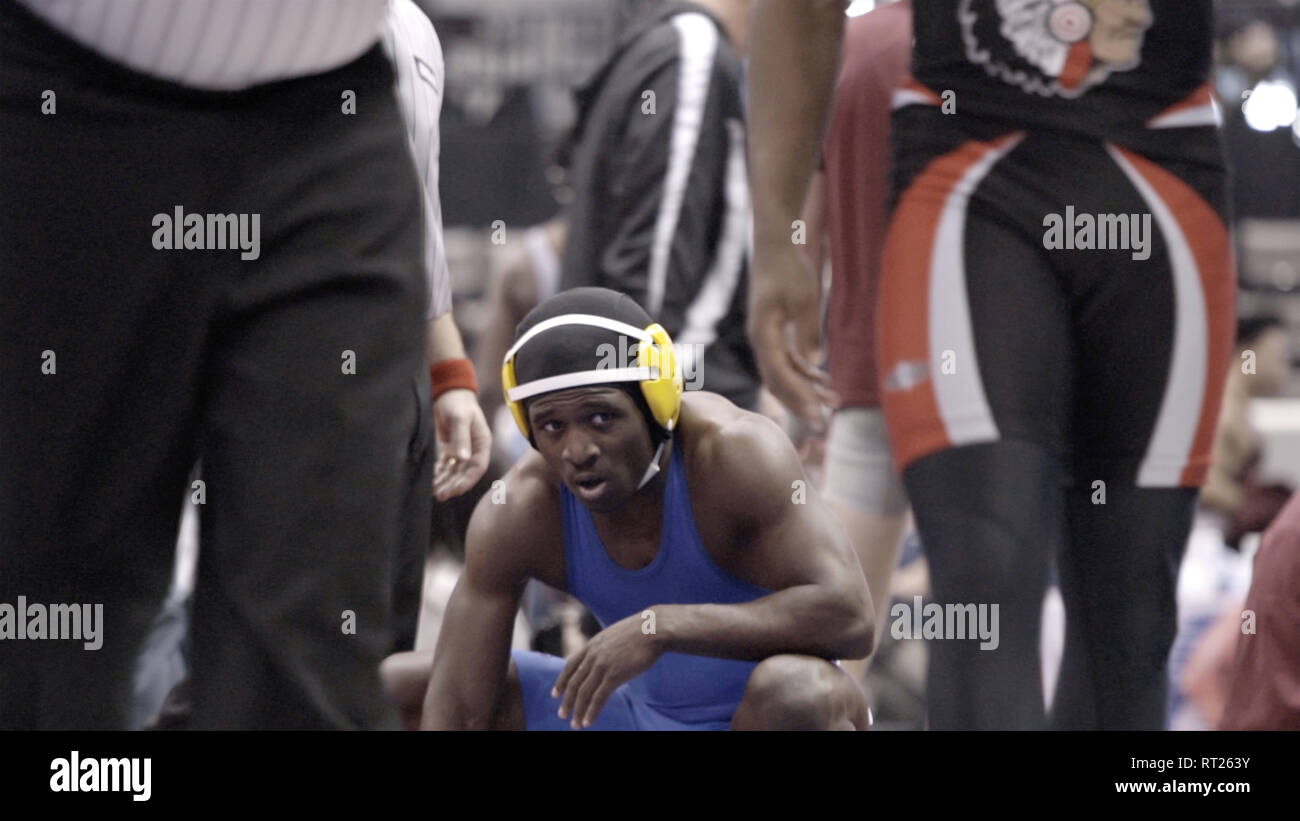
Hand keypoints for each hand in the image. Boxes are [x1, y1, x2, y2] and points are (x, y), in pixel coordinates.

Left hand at [432, 388, 490, 500]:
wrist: (448, 393)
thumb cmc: (458, 403)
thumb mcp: (460, 417)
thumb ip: (461, 437)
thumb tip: (463, 458)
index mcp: (482, 444)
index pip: (477, 467)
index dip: (468, 480)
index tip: (456, 490)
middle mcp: (472, 450)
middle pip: (464, 473)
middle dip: (453, 485)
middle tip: (441, 495)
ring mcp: (460, 451)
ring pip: (454, 472)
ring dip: (445, 483)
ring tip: (434, 493)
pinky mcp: (448, 450)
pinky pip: (444, 466)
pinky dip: (438, 475)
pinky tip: (431, 482)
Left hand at [552, 610, 663, 728]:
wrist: (653, 628)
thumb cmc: (640, 631)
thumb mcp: (615, 635)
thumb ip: (606, 647)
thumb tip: (607, 656)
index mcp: (592, 645)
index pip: (570, 665)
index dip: (561, 681)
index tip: (555, 694)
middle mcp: (593, 655)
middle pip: (574, 682)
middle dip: (567, 701)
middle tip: (562, 715)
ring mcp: (603, 665)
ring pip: (584, 692)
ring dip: (578, 711)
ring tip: (575, 724)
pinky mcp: (615, 675)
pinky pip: (598, 697)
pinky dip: (591, 711)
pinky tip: (587, 722)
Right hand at [747, 240, 838, 432]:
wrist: (774, 244)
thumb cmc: (788, 267)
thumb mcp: (805, 298)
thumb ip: (809, 332)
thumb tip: (815, 364)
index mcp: (763, 335)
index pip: (779, 376)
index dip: (798, 398)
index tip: (817, 415)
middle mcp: (761, 341)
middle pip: (778, 382)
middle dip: (802, 403)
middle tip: (824, 424)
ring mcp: (766, 338)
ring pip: (785, 373)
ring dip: (807, 389)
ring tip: (834, 401)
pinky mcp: (774, 332)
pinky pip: (788, 360)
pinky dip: (805, 372)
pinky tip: (825, 380)